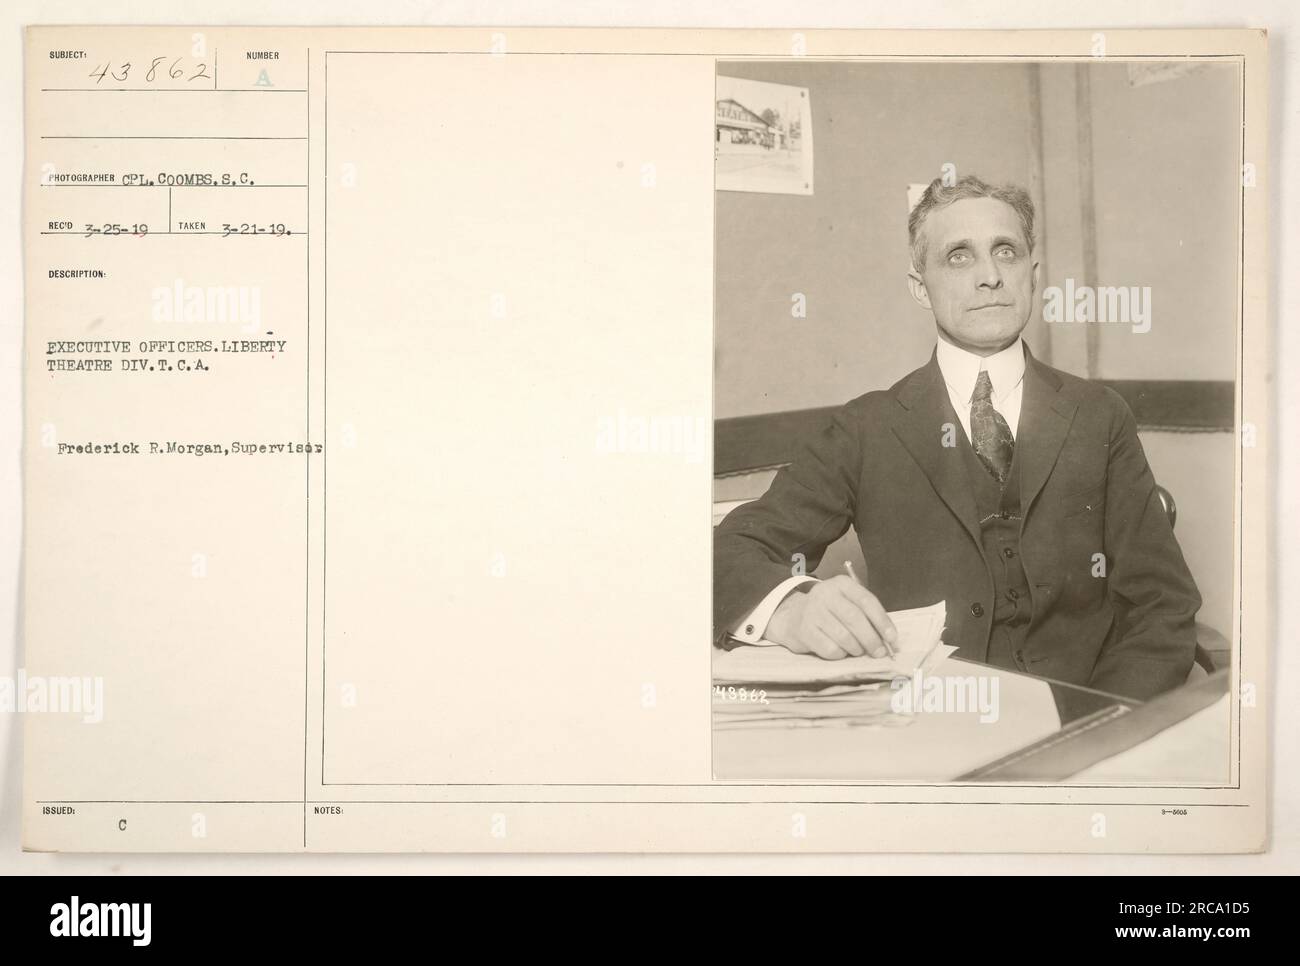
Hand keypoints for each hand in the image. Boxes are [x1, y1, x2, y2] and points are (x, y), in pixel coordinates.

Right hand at [765, 575, 897, 659]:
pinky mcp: (804, 631)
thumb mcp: (847, 603)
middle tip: (880, 652)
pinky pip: (830, 649)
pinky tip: (840, 651)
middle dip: (872, 639)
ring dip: (857, 649)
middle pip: (855, 619)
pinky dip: (841, 654)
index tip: (892, 639)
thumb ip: (866, 616)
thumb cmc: (829, 611)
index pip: (866, 601)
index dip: (882, 621)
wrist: (792, 616)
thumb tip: (888, 639)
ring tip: (859, 651)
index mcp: (841, 584)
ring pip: (844, 636)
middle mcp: (825, 594)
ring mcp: (812, 612)